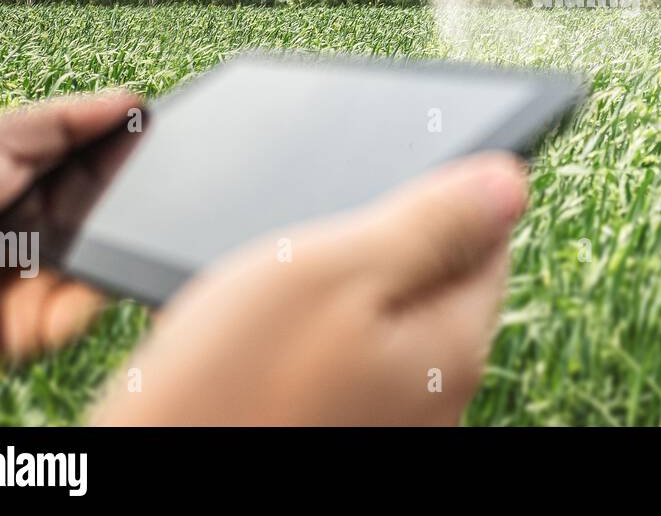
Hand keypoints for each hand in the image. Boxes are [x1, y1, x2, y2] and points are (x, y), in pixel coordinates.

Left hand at [0, 92, 139, 380]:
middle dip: (136, 196)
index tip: (160, 130)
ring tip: (121, 228)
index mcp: (28, 179)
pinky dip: (94, 294)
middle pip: (114, 208)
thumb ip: (62, 122)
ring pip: (110, 257)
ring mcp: (45, 274)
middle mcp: (42, 225)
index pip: (97, 160)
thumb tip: (132, 102)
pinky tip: (86, 273)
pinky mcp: (40, 325)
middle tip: (155, 182)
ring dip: (121, 245)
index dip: (130, 147)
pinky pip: (88, 308)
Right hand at [92, 151, 527, 425]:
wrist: (150, 480)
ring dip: (334, 296)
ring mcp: (389, 424)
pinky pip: (339, 364)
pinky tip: (254, 344)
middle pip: (433, 283)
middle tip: (304, 246)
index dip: (439, 196)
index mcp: (454, 347)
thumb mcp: (331, 272)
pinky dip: (305, 340)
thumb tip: (510, 181)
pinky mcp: (336, 431)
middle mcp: (438, 398)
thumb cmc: (226, 390)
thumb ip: (429, 222)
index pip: (488, 241)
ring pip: (380, 323)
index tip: (380, 186)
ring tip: (266, 298)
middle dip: (378, 248)